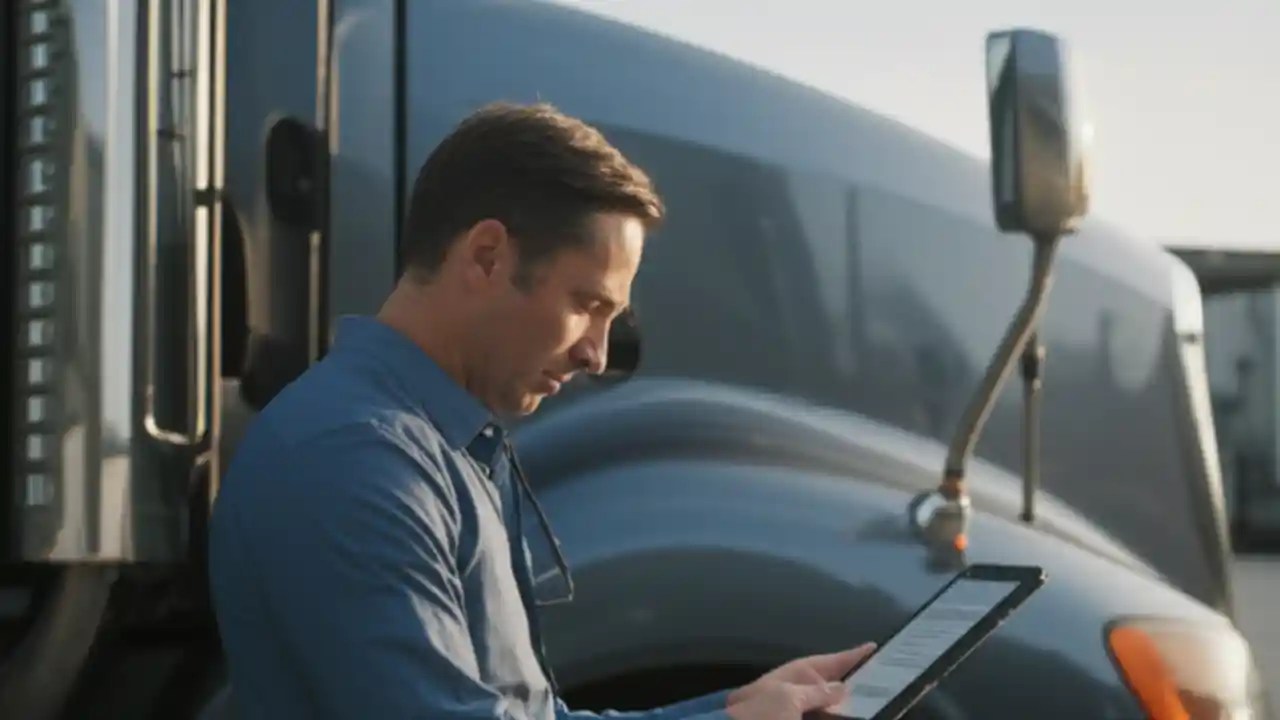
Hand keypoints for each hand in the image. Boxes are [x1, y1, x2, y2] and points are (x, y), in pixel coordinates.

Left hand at [726, 642, 875, 706]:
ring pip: (830, 709)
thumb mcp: (788, 698)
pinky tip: (856, 715)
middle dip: (858, 687)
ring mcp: (798, 712)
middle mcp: (799, 694)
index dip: (853, 656)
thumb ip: (817, 692)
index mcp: (796, 676)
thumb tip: (841, 688)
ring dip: (849, 708)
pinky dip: (835, 716)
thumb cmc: (756, 713)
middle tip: (887, 685)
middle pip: (835, 690)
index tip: (874, 648)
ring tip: (877, 704)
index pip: (831, 662)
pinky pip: (821, 716)